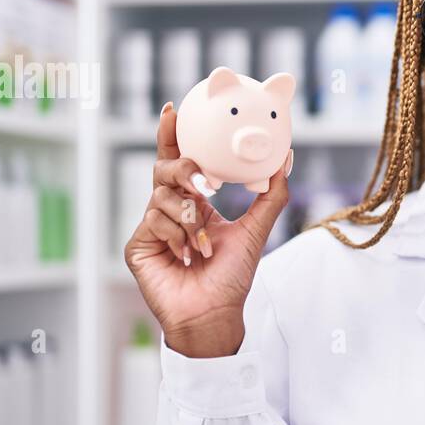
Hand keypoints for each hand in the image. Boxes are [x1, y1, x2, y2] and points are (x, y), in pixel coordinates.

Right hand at [124, 101, 292, 356]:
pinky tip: (189, 256)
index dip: (172, 136)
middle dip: (184, 171)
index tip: (173, 110)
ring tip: (204, 244)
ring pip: (161, 196)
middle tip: (205, 185)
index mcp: (195, 204)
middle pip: (165, 170)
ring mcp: (152, 227)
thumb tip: (287, 158)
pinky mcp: (138, 245)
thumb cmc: (232, 278)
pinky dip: (178, 236)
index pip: (180, 162)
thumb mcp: (256, 231)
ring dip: (190, 218)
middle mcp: (171, 211)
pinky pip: (154, 221)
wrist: (214, 315)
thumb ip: (272, 195)